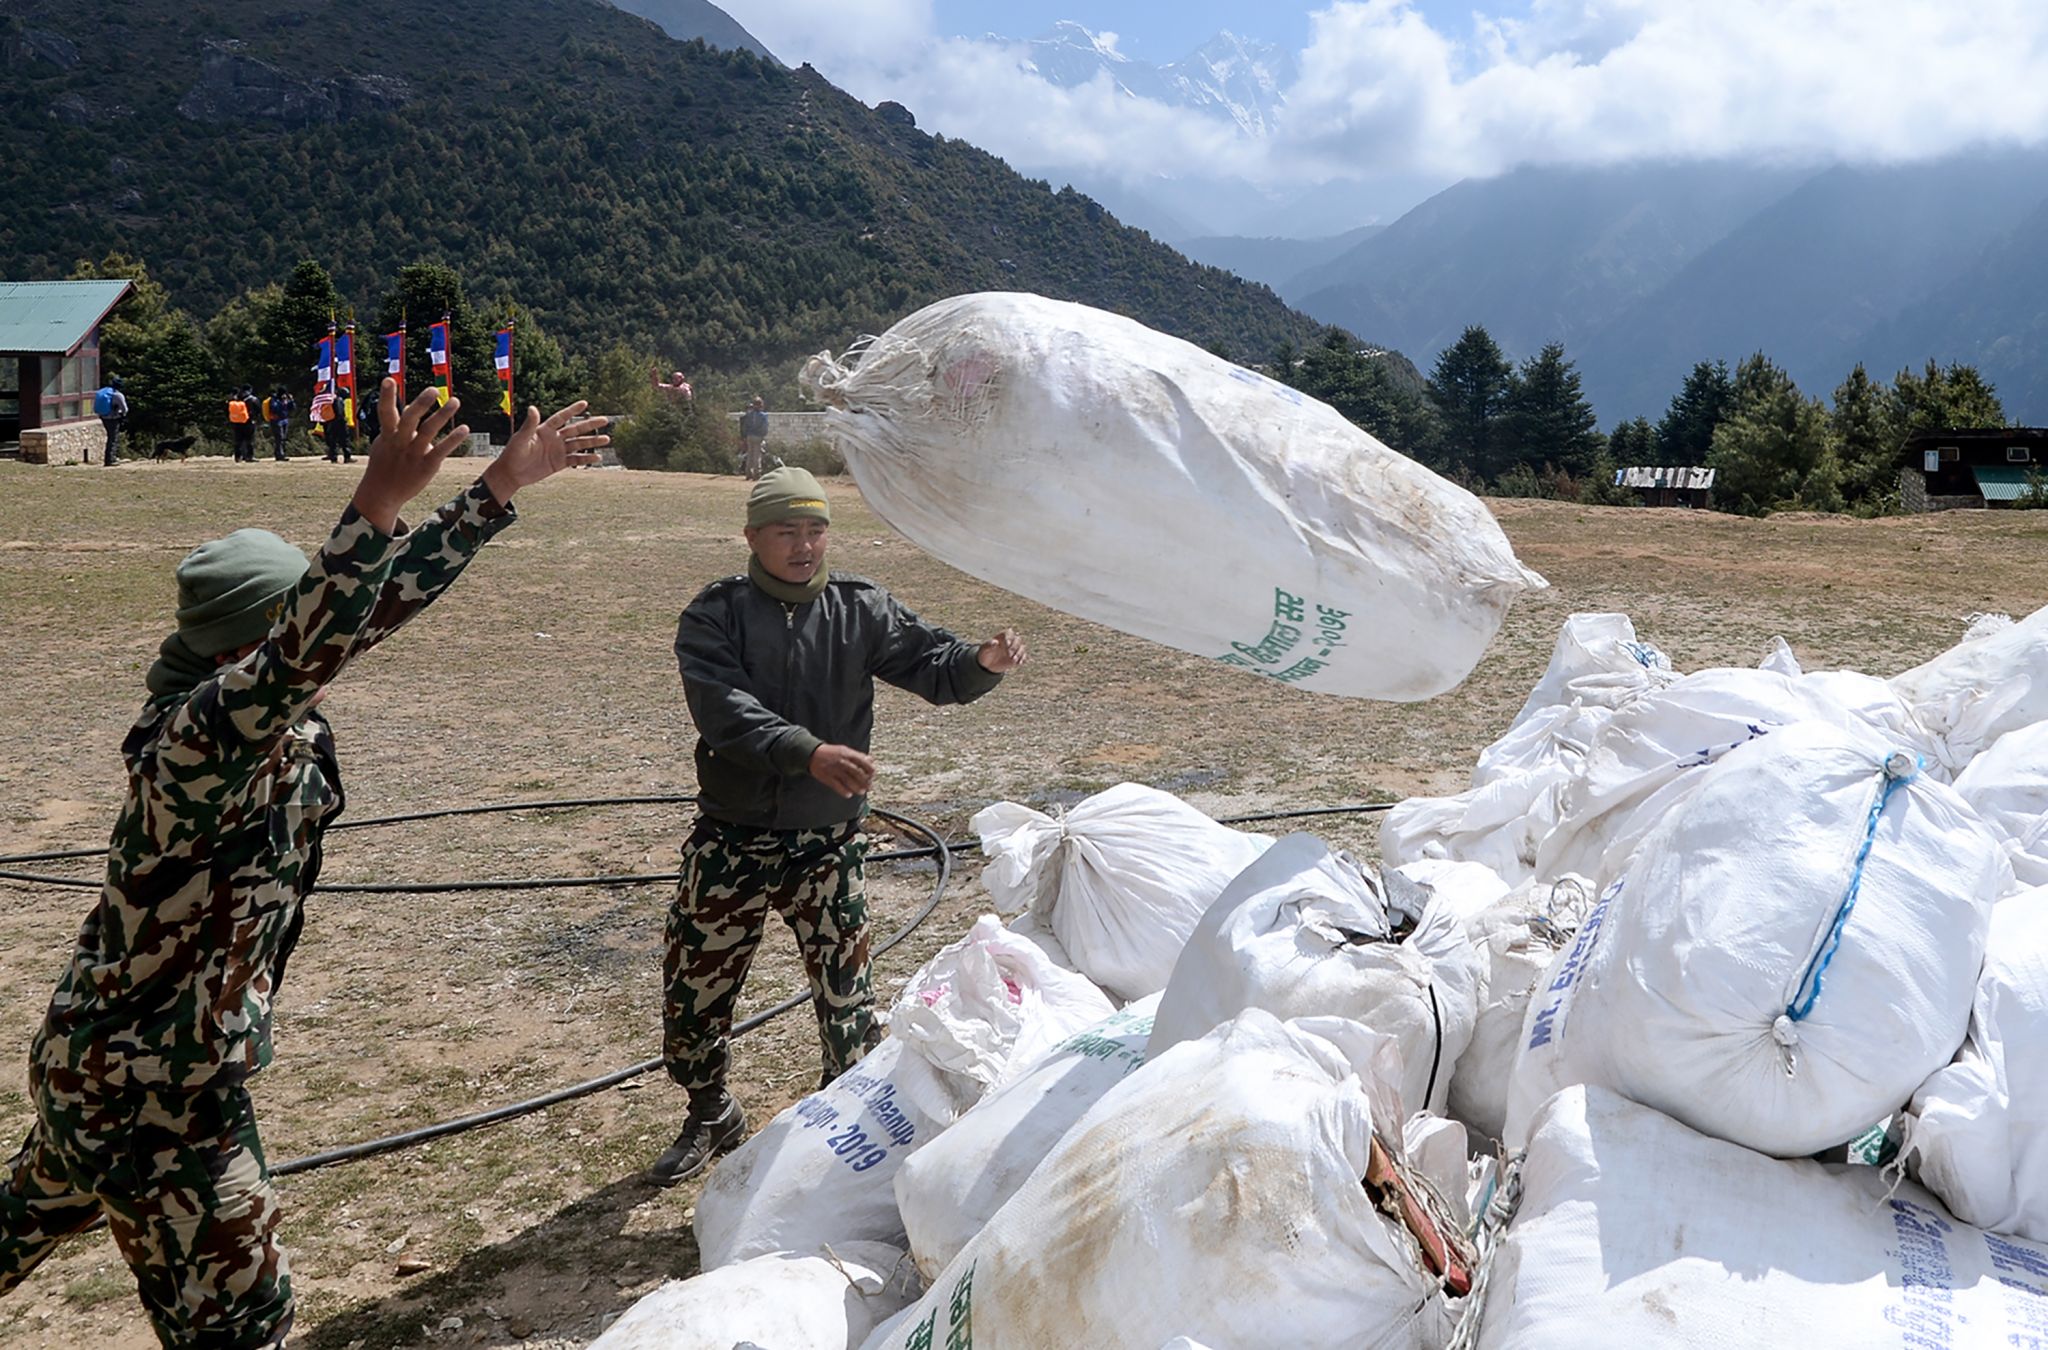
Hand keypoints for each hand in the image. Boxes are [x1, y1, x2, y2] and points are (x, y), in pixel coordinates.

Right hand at [354, 379, 468, 532]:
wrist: (382, 494)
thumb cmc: (384, 464)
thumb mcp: (385, 443)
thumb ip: (397, 425)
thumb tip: (409, 406)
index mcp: (387, 435)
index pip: (385, 412)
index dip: (386, 396)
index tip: (389, 379)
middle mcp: (399, 443)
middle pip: (409, 420)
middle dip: (420, 404)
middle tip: (434, 390)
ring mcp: (413, 454)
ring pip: (428, 432)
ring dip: (442, 415)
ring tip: (455, 401)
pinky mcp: (426, 466)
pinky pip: (441, 450)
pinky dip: (453, 439)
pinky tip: (465, 428)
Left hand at [481, 401, 609, 502]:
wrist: (512, 473)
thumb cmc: (513, 454)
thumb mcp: (521, 439)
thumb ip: (529, 424)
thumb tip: (533, 408)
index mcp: (545, 429)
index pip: (561, 418)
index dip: (572, 410)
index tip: (585, 403)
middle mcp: (554, 438)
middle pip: (575, 430)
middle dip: (590, 425)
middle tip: (605, 420)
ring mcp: (558, 451)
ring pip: (579, 444)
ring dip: (593, 442)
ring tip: (607, 439)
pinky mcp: (560, 463)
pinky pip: (576, 460)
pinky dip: (586, 459)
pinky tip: (598, 457)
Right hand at [810, 744, 875, 797]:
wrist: (812, 754)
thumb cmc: (830, 752)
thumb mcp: (845, 750)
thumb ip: (858, 755)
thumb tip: (870, 760)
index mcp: (848, 754)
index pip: (863, 762)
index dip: (869, 770)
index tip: (872, 775)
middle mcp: (842, 762)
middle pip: (857, 773)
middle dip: (865, 781)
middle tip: (869, 787)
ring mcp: (835, 770)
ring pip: (849, 781)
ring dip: (857, 787)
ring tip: (861, 792)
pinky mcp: (827, 777)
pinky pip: (837, 786)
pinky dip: (844, 791)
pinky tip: (849, 794)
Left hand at [977, 628, 1027, 672]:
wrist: (988, 665)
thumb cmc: (985, 654)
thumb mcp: (984, 649)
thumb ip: (989, 645)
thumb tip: (995, 642)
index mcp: (1002, 636)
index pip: (1009, 633)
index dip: (1010, 637)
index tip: (1007, 644)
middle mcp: (1010, 641)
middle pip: (1018, 640)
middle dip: (1015, 647)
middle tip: (1009, 654)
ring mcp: (1015, 649)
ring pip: (1022, 648)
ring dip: (1019, 654)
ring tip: (1013, 660)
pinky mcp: (1017, 657)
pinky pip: (1023, 656)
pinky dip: (1022, 659)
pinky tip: (1018, 663)